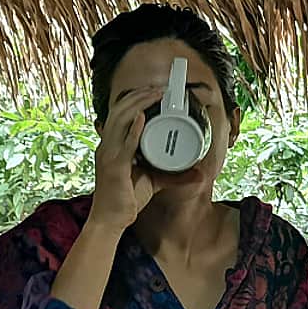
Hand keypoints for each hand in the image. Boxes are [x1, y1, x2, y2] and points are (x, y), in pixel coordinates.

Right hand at [90, 87, 168, 230]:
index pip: (120, 115)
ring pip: (120, 120)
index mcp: (112, 145)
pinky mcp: (114, 167)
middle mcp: (107, 146)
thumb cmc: (127, 198)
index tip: (154, 91)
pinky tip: (143, 119)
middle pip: (119, 111)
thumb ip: (174, 176)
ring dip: (139, 104)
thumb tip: (199, 174)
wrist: (110, 220)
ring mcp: (109, 155)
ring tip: (156, 94)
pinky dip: (134, 130)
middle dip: (139, 96)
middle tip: (159, 89)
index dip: (135, 100)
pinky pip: (124, 145)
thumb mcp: (154, 182)